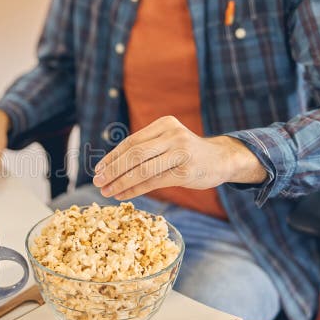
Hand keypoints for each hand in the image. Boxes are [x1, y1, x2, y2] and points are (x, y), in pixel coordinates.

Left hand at [92, 116, 266, 199]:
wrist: (222, 159)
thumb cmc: (188, 152)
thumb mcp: (168, 141)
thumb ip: (146, 148)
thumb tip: (110, 165)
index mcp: (164, 124)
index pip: (131, 141)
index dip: (112, 157)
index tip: (98, 169)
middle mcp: (172, 135)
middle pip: (134, 154)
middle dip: (113, 170)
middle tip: (98, 181)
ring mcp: (180, 153)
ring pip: (142, 169)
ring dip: (121, 182)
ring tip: (107, 191)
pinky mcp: (185, 171)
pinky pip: (153, 182)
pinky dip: (135, 190)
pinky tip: (123, 195)